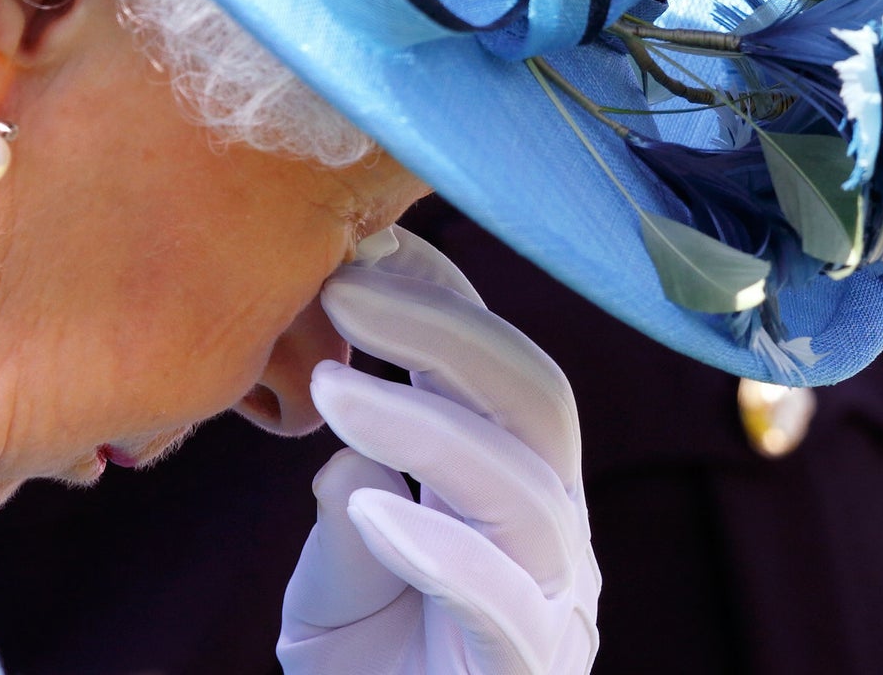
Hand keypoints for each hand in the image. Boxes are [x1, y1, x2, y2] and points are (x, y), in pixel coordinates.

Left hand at [277, 226, 597, 674]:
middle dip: (444, 329)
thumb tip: (344, 451)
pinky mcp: (533, 668)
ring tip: (326, 387)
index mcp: (515, 490)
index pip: (498, 371)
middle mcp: (553, 534)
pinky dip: (438, 542)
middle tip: (343, 289)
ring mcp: (556, 603)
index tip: (358, 249)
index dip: (441, 300)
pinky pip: (504, 596)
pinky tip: (365, 503)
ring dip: (424, 421)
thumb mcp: (338, 585)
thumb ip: (350, 508)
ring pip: (525, 483)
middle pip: (535, 397)